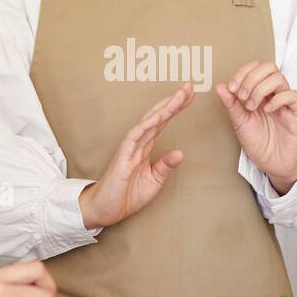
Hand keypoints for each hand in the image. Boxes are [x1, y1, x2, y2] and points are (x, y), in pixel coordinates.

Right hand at [78, 83, 193, 227]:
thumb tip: (181, 153)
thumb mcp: (154, 181)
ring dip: (164, 108)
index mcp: (145, 148)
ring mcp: (129, 148)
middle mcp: (138, 143)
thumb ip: (165, 166)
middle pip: (157, 117)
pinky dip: (146, 125)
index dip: (176, 109)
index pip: (162, 123)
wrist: (105, 209)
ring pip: (149, 122)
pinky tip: (158, 116)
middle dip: (173, 101)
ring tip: (180, 95)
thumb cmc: (126, 195)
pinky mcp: (122, 157)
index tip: (190, 96)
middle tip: (189, 87)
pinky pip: (135, 137)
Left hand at [215, 61, 296, 194]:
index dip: (243, 72)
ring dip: (261, 89)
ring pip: (279, 78)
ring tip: (252, 106)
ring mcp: (285, 102)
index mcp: (260, 92)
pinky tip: (268, 109)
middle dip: (251, 78)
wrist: (271, 164)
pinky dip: (278, 99)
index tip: (232, 88)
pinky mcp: (296, 114)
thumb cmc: (257, 142)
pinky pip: (292, 96)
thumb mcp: (239, 122)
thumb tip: (220, 87)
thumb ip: (231, 104)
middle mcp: (273, 94)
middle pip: (269, 67)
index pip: (255, 68)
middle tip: (242, 96)